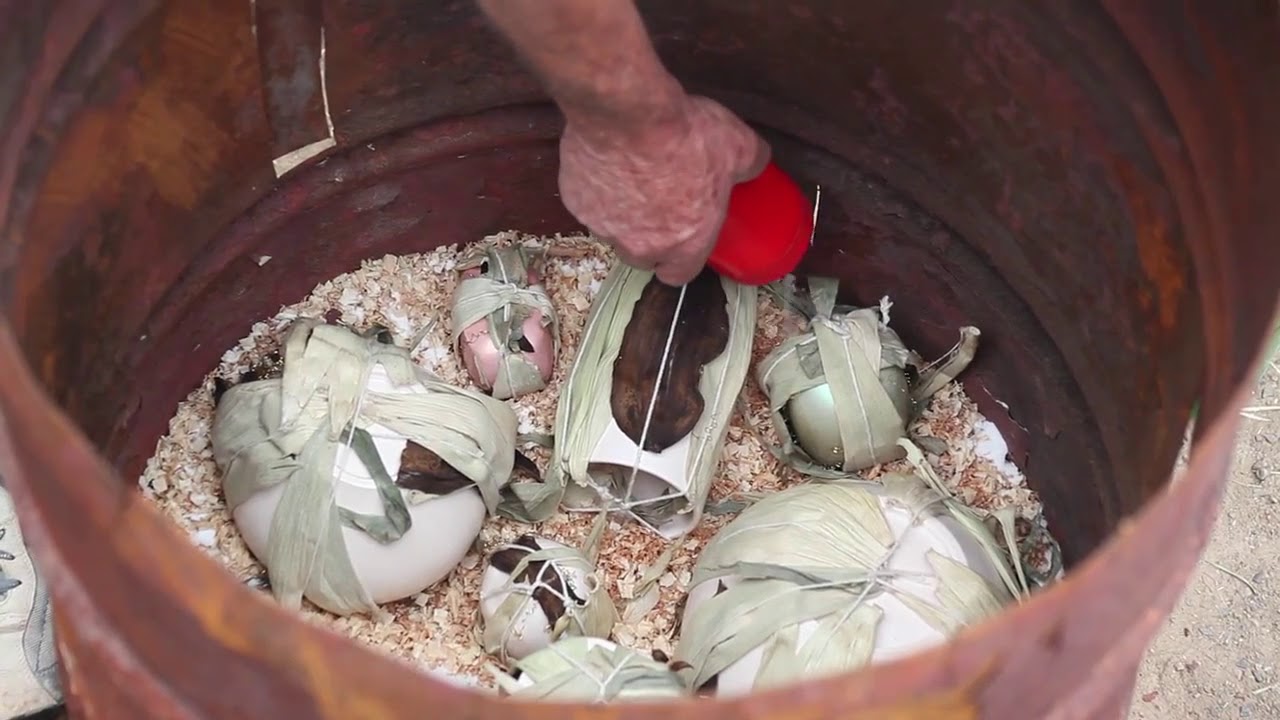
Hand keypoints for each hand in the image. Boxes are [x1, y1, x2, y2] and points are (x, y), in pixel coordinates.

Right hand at [557, 94, 769, 285]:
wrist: (627, 112)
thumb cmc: (684, 135)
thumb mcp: (738, 146)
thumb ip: (752, 163)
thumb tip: (760, 162)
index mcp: (685, 244)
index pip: (678, 276)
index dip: (680, 261)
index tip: (683, 242)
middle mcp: (641, 246)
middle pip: (641, 256)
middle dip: (648, 237)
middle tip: (657, 203)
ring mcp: (604, 226)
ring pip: (612, 229)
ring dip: (620, 211)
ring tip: (630, 175)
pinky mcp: (575, 201)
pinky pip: (586, 202)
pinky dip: (595, 187)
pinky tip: (607, 160)